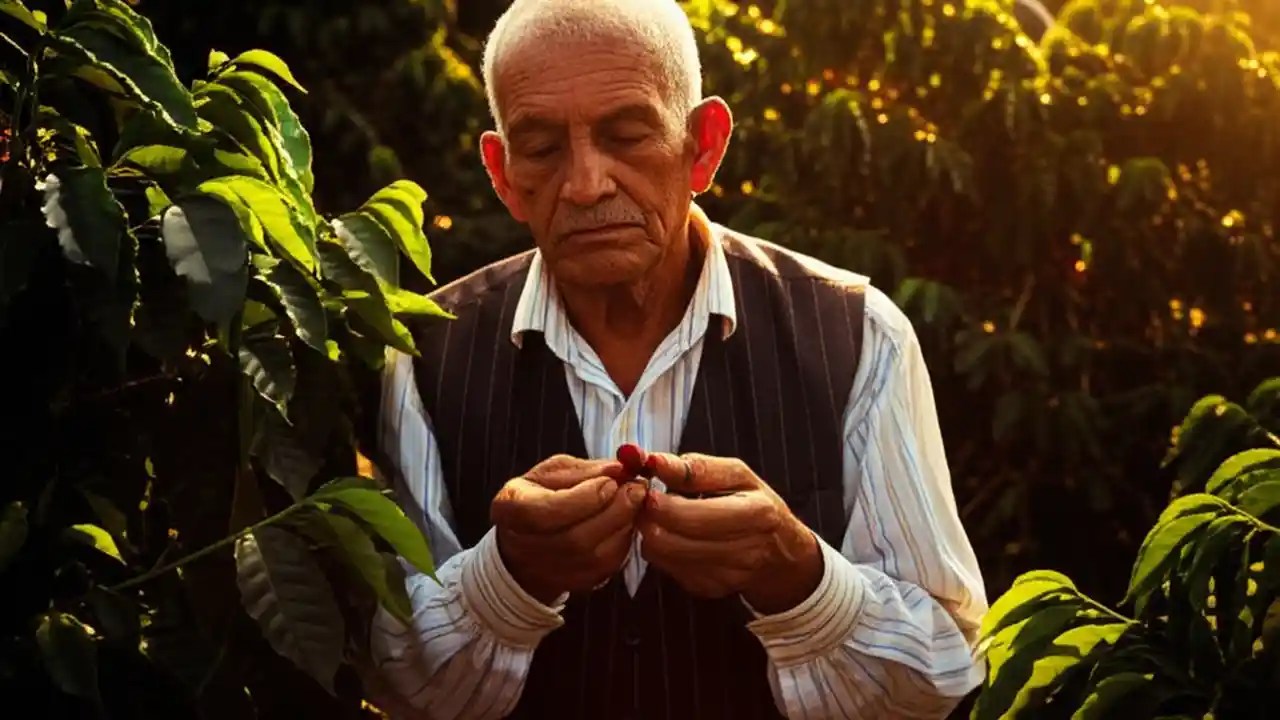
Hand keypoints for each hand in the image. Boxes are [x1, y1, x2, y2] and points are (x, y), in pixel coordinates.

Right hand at [491, 454, 647, 603]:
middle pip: (575, 539)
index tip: (611, 481)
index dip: (585, 498)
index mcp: (510, 507)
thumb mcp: (554, 472)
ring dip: (624, 526)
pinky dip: (624, 542)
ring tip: (634, 502)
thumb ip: (585, 470)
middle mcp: (522, 546)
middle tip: (636, 489)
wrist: (531, 536)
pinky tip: (627, 522)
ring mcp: (548, 571)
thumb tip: (620, 469)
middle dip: (614, 511)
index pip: (547, 511)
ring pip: (596, 556)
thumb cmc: (542, 494)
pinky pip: (608, 566)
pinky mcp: (575, 583)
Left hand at [638, 452, 822, 613]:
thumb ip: (697, 468)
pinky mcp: (709, 588)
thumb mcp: (739, 475)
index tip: (648, 488)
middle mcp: (743, 551)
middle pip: (671, 540)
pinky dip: (661, 550)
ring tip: (657, 514)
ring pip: (663, 555)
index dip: (662, 503)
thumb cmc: (757, 506)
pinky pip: (667, 568)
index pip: (694, 516)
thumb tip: (656, 461)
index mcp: (755, 513)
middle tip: (644, 499)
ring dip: (650, 532)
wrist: (781, 554)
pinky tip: (671, 535)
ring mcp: (725, 575)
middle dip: (648, 517)